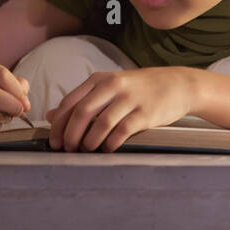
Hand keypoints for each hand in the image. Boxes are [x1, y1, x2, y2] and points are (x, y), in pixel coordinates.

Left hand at [48, 67, 197, 152]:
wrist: (178, 85)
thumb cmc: (140, 88)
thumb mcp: (109, 88)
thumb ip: (82, 100)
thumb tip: (51, 116)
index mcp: (100, 79)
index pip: (70, 102)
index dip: (58, 124)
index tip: (54, 141)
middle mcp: (113, 86)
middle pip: (82, 113)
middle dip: (70, 135)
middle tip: (68, 150)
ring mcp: (130, 99)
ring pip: (101, 124)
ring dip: (89, 142)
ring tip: (87, 150)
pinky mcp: (145, 113)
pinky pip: (121, 132)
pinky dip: (110, 144)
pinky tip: (107, 149)